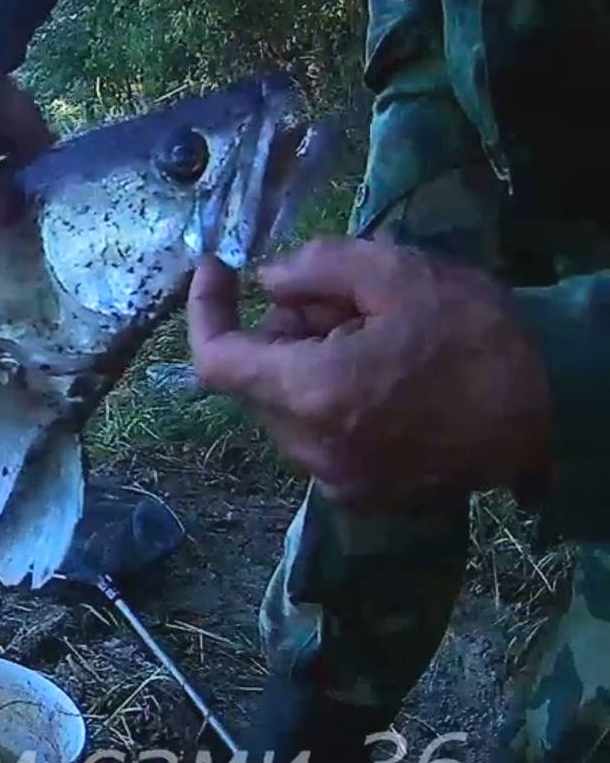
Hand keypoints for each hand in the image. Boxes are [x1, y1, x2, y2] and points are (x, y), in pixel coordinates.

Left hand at [186, 238, 552, 509]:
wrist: (556, 409)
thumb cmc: (479, 336)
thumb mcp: (398, 272)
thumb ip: (316, 267)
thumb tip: (266, 281)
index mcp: (313, 393)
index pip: (216, 360)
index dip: (205, 311)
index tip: (216, 270)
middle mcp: (312, 448)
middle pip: (258, 381)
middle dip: (281, 332)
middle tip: (335, 299)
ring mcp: (338, 480)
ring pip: (287, 409)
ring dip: (307, 365)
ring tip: (373, 334)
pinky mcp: (364, 495)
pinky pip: (319, 437)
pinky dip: (330, 400)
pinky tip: (384, 375)